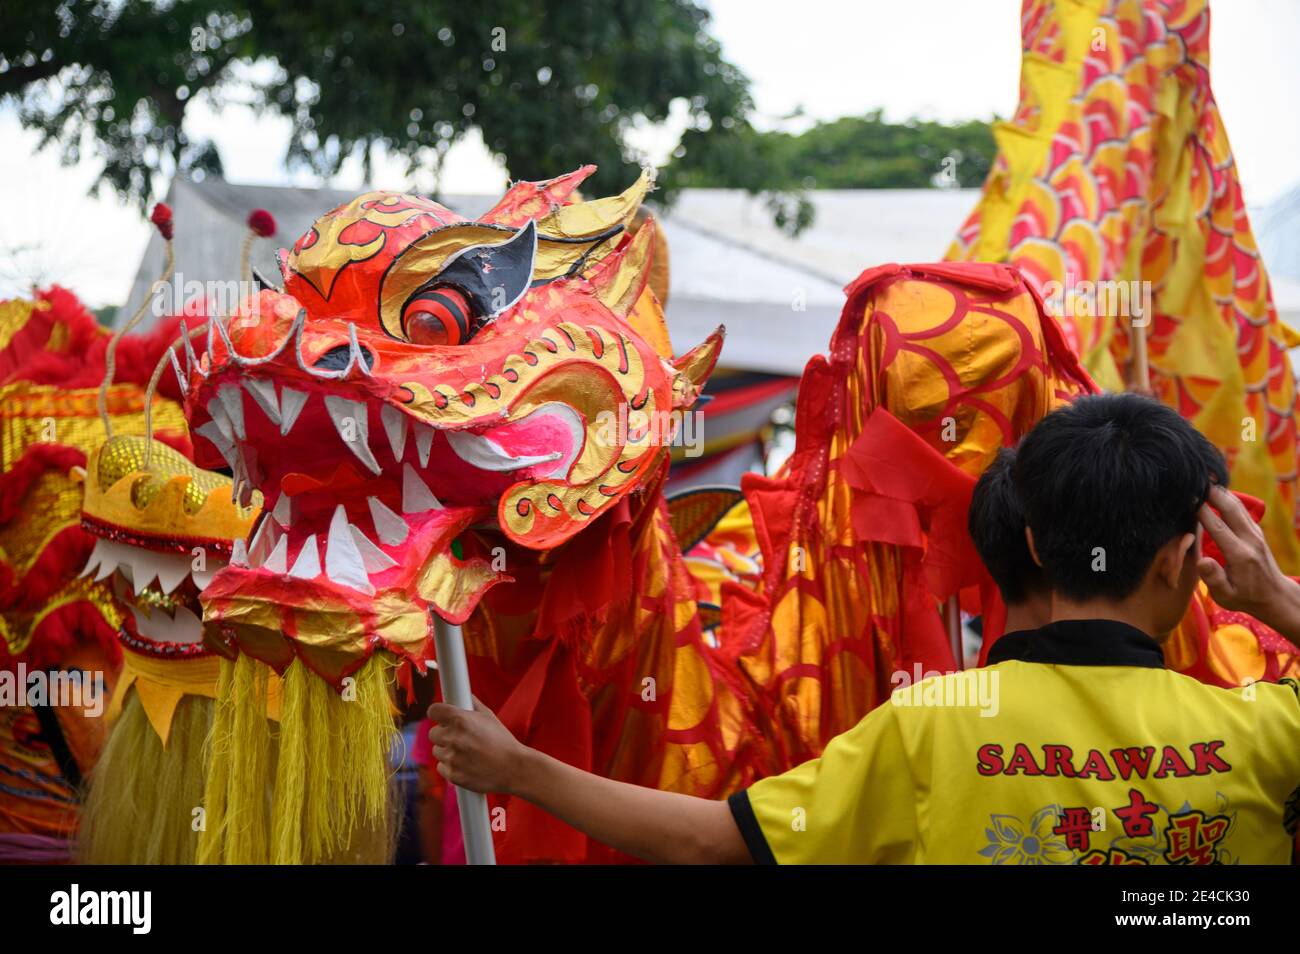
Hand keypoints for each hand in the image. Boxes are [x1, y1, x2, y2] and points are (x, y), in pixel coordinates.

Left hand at [427, 697, 528, 794]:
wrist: (513, 768)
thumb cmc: (502, 741)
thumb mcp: (489, 717)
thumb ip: (473, 704)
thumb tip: (464, 694)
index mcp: (460, 719)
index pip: (433, 711)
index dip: (437, 713)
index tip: (440, 716)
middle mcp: (453, 737)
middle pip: (433, 733)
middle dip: (443, 734)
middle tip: (459, 736)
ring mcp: (452, 757)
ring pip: (437, 751)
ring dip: (447, 751)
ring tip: (466, 752)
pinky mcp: (452, 774)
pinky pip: (442, 767)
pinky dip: (450, 766)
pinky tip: (466, 764)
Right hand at [1196, 486, 1299, 638]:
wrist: (1275, 597)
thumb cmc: (1245, 598)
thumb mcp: (1226, 596)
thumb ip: (1213, 578)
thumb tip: (1202, 561)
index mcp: (1239, 554)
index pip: (1217, 526)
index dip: (1201, 510)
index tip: (1186, 497)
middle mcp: (1250, 540)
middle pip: (1230, 508)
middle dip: (1212, 492)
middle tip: (1195, 477)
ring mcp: (1256, 534)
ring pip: (1238, 505)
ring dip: (1221, 491)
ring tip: (1205, 477)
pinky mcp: (1256, 532)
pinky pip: (1242, 509)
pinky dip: (1228, 497)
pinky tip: (1217, 491)